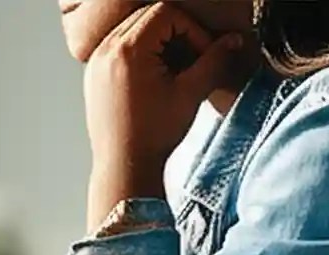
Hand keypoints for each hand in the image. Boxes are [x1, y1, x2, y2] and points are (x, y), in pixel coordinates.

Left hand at [84, 2, 242, 228]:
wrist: (124, 166)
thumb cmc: (154, 135)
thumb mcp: (191, 93)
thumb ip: (215, 61)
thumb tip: (235, 40)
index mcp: (128, 50)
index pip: (166, 12)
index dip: (192, 29)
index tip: (202, 54)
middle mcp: (106, 50)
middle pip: (148, 16)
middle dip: (176, 33)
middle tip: (191, 60)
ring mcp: (96, 61)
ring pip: (133, 30)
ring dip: (159, 42)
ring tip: (175, 71)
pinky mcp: (94, 74)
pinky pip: (120, 47)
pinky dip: (141, 53)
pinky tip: (156, 79)